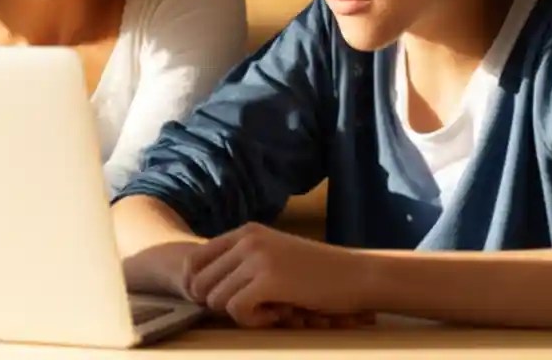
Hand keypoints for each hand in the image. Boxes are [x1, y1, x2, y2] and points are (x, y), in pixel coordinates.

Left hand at [183, 222, 370, 327]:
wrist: (357, 275)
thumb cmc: (316, 273)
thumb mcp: (273, 255)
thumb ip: (240, 263)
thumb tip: (196, 288)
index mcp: (245, 231)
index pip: (194, 260)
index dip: (200, 288)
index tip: (225, 301)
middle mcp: (246, 239)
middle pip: (200, 283)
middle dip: (220, 303)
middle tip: (253, 307)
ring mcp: (256, 257)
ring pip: (215, 300)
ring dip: (240, 314)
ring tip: (271, 308)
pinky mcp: (268, 279)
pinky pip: (236, 311)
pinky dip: (254, 321)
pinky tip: (279, 313)